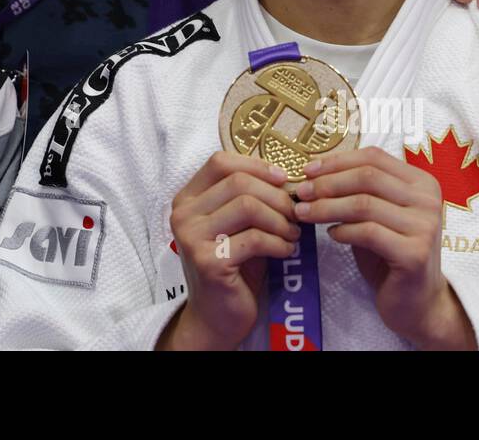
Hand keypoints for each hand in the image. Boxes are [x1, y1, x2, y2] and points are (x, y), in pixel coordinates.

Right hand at [156, 152, 298, 350]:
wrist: (215, 316)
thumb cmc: (231, 265)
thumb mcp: (234, 225)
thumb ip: (246, 198)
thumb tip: (286, 177)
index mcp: (186, 199)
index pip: (220, 162)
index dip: (256, 165)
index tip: (283, 179)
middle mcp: (183, 214)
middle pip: (238, 182)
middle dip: (276, 196)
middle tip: (295, 214)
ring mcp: (193, 238)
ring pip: (248, 206)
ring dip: (280, 219)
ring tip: (292, 234)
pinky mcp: (210, 262)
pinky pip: (255, 239)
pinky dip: (279, 243)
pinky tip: (286, 251)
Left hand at [293, 147, 476, 349]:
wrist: (417, 301)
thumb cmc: (390, 253)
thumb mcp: (376, 214)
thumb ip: (356, 191)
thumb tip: (312, 173)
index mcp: (421, 182)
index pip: (374, 157)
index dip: (337, 161)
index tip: (307, 170)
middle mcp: (428, 200)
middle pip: (367, 177)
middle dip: (327, 183)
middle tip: (301, 193)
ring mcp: (425, 226)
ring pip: (364, 204)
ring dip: (327, 207)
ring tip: (305, 214)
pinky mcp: (415, 254)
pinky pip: (368, 232)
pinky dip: (343, 231)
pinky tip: (331, 235)